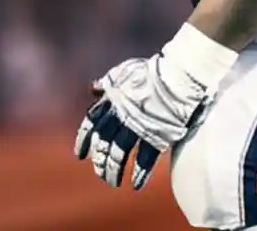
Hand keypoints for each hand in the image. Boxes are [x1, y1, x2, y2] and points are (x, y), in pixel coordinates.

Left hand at [74, 24, 237, 189]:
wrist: (176, 74)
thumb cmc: (150, 72)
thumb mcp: (123, 73)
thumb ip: (107, 84)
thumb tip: (92, 88)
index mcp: (112, 100)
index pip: (91, 123)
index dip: (83, 140)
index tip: (79, 155)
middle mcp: (120, 115)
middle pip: (103, 143)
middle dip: (100, 160)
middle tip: (100, 173)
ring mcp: (137, 126)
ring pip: (119, 153)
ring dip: (114, 170)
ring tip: (113, 183)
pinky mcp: (155, 134)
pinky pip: (144, 159)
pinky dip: (139, 173)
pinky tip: (135, 185)